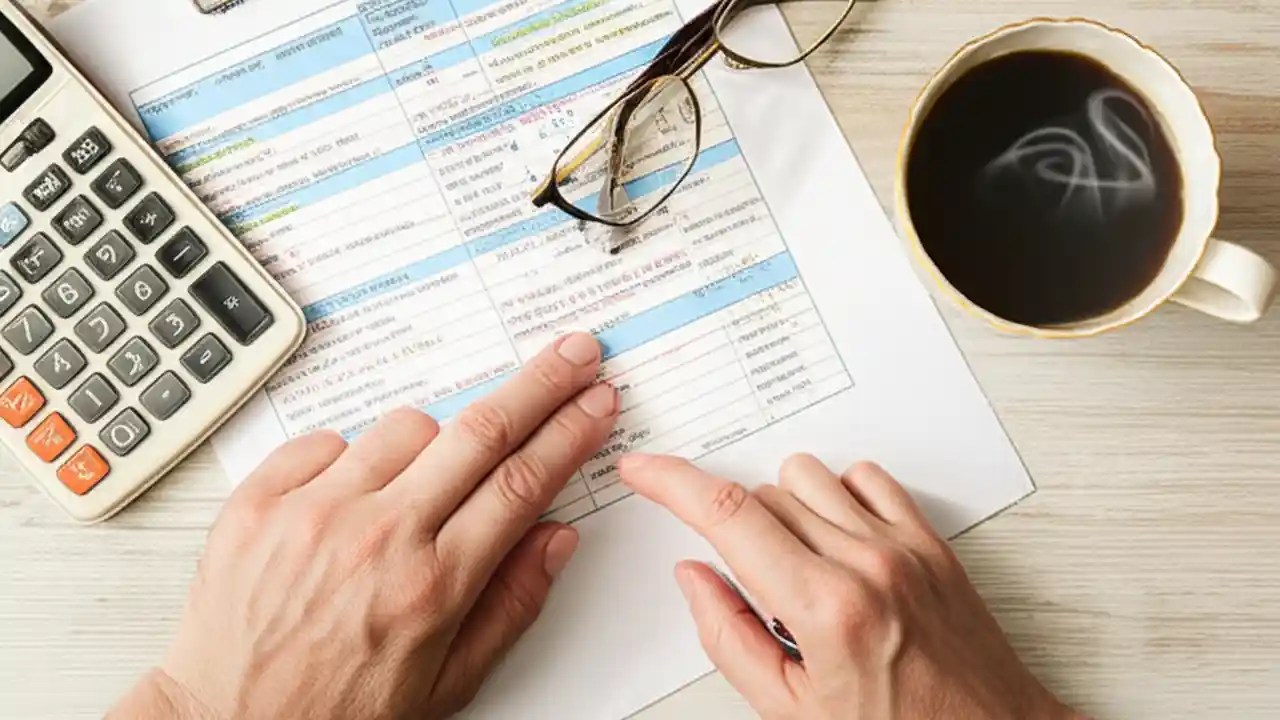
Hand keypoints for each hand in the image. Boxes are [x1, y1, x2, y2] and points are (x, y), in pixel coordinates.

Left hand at [111, 333, 618, 719]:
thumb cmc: (339, 713)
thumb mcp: (447, 682)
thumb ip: (510, 604)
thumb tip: (556, 536)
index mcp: (432, 586)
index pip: (522, 484)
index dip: (569, 432)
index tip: (595, 401)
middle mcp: (376, 538)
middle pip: (480, 432)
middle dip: (539, 384)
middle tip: (570, 354)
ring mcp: (312, 513)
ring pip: (405, 427)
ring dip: (433, 440)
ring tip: (418, 488)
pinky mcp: (258, 502)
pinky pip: (325, 440)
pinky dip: (349, 456)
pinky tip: (350, 497)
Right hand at [619, 454, 1082, 719]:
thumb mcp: (792, 711)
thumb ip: (729, 639)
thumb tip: (695, 578)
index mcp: (826, 609)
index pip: (728, 517)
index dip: (671, 483)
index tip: (643, 470)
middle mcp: (868, 563)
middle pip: (762, 495)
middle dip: (737, 531)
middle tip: (754, 588)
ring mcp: (904, 545)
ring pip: (807, 475)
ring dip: (784, 509)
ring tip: (798, 566)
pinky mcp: (931, 540)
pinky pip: (865, 475)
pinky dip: (839, 496)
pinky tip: (838, 540)